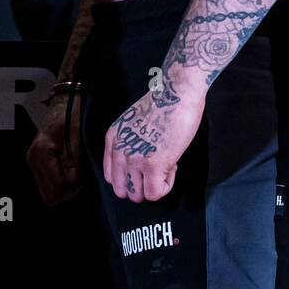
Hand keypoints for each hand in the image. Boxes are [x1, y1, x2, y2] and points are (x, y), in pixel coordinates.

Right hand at [26, 92, 82, 206]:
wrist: (64, 100)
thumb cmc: (72, 112)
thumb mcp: (78, 134)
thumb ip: (76, 159)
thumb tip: (75, 181)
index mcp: (42, 152)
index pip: (57, 187)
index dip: (74, 185)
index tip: (85, 175)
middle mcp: (33, 159)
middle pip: (51, 196)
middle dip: (69, 190)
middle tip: (82, 177)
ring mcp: (33, 162)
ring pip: (49, 193)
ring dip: (65, 188)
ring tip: (77, 172)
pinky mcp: (37, 163)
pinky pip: (48, 185)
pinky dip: (61, 183)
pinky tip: (71, 170)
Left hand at [103, 88, 204, 203]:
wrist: (177, 92)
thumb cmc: (162, 104)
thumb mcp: (133, 123)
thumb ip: (130, 144)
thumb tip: (140, 168)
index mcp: (113, 139)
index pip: (111, 177)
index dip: (131, 177)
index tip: (145, 167)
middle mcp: (119, 150)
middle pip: (122, 190)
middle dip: (141, 186)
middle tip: (157, 170)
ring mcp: (134, 159)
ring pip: (138, 195)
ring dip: (154, 186)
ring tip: (166, 166)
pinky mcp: (153, 165)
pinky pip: (156, 193)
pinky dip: (166, 186)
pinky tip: (173, 167)